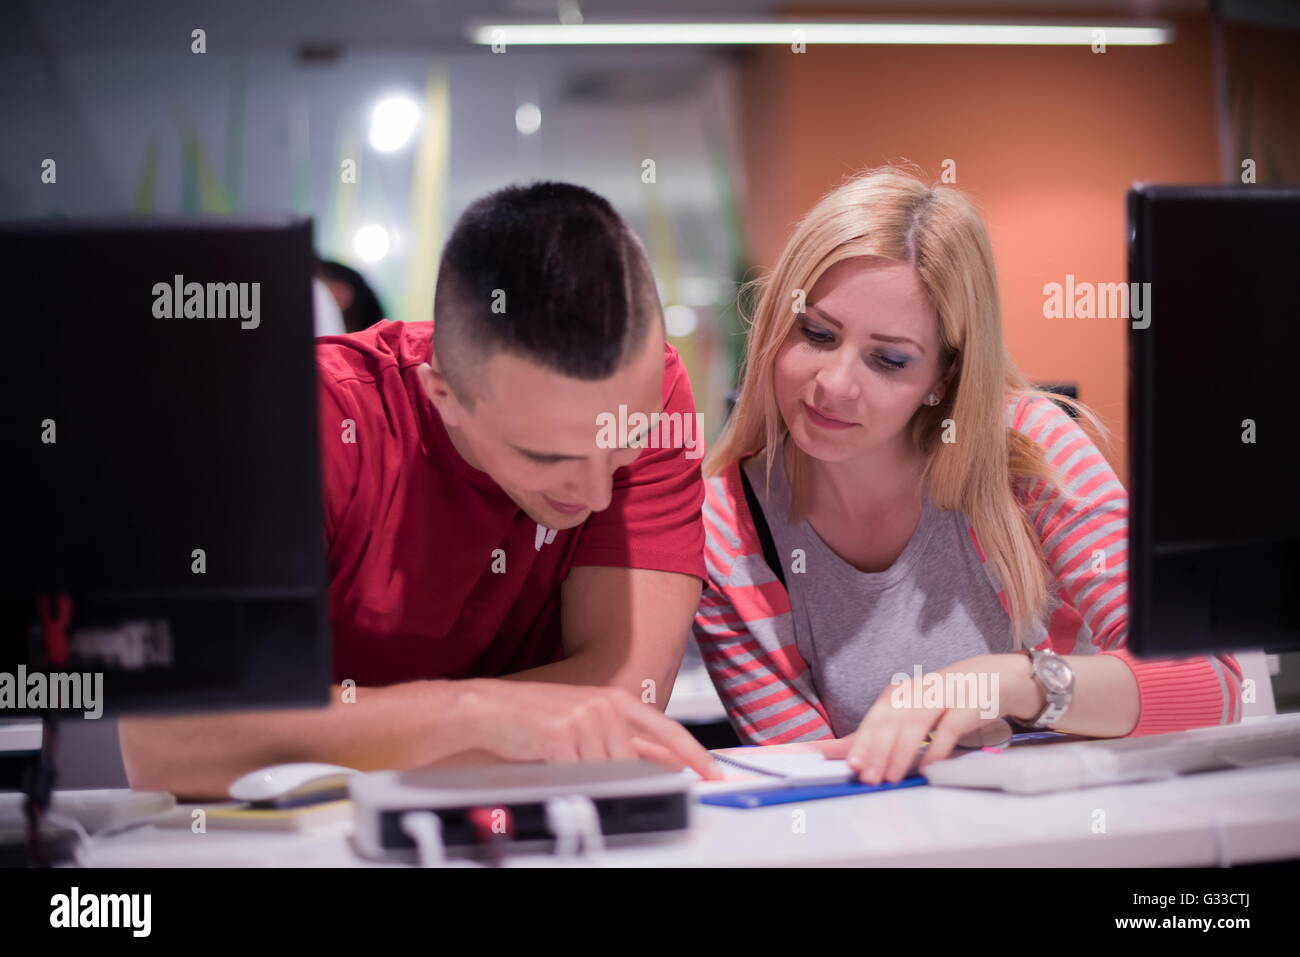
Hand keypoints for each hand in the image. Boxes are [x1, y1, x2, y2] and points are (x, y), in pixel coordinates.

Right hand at [460, 679, 722, 779]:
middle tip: (592, 772)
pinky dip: (569, 779)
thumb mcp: (588, 720)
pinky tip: (553, 765)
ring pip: (606, 770)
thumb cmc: (538, 717)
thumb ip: (624, 740)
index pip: (667, 730)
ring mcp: (585, 718)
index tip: (711, 771)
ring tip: (564, 762)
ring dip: (589, 776)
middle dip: (619, 777)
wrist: (493, 708)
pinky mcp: (561, 734)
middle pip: (633, 762)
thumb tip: (661, 761)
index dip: (693, 753)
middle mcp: (606, 706)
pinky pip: (578, 774)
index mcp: (617, 700)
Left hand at [834, 654, 1038, 783]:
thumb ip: (880, 731)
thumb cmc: (944, 700)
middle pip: (891, 720)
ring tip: (891, 776)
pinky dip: (937, 748)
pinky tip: (927, 767)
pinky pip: (949, 728)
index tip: (852, 764)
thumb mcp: (911, 710)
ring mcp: (943, 696)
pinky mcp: (967, 706)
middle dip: (877, 750)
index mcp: (901, 693)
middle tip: (867, 776)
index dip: (863, 740)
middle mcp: (918, 691)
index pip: (876, 717)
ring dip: (901, 752)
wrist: (992, 678)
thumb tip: (842, 750)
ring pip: (916, 723)